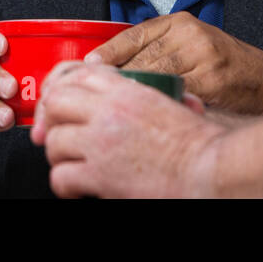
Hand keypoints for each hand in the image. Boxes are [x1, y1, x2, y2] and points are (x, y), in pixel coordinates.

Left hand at [31, 59, 223, 197]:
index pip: (75, 74)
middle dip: (53, 120)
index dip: (62, 88)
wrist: (209, 172)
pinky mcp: (99, 175)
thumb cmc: (200, 146)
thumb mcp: (174, 104)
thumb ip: (157, 94)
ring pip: (54, 140)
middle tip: (59, 134)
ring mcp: (100, 142)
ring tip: (72, 163)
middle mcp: (107, 111)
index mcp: (126, 90)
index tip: (61, 104)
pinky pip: (61, 176)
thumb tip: (170, 98)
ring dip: (59, 154)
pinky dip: (64, 184)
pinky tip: (77, 187)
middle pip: (56, 103)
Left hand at [89, 12, 262, 113]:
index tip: (89, 64)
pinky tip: (150, 110)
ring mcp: (202, 55)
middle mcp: (189, 33)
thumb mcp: (188, 44)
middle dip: (119, 77)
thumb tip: (111, 67)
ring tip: (119, 105)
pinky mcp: (212, 78)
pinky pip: (177, 92)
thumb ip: (156, 50)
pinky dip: (161, 101)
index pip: (134, 34)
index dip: (110, 51)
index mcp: (179, 22)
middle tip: (99, 93)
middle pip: (142, 57)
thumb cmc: (223, 63)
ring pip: (156, 74)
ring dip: (136, 91)